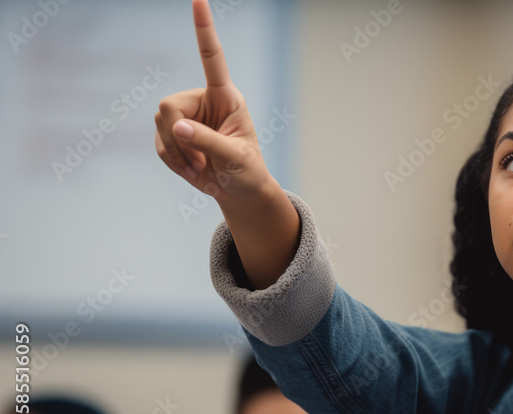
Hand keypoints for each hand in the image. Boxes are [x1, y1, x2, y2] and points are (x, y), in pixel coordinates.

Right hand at [154, 0, 273, 203]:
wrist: (239, 190)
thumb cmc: (246, 170)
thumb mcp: (236, 158)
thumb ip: (208, 142)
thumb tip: (177, 126)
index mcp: (226, 97)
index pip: (213, 59)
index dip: (204, 30)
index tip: (198, 0)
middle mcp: (203, 99)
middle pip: (168, 105)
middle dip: (179, 138)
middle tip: (201, 161)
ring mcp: (185, 115)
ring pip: (160, 125)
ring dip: (177, 154)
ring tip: (201, 166)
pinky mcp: (172, 132)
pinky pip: (159, 144)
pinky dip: (172, 161)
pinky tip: (192, 169)